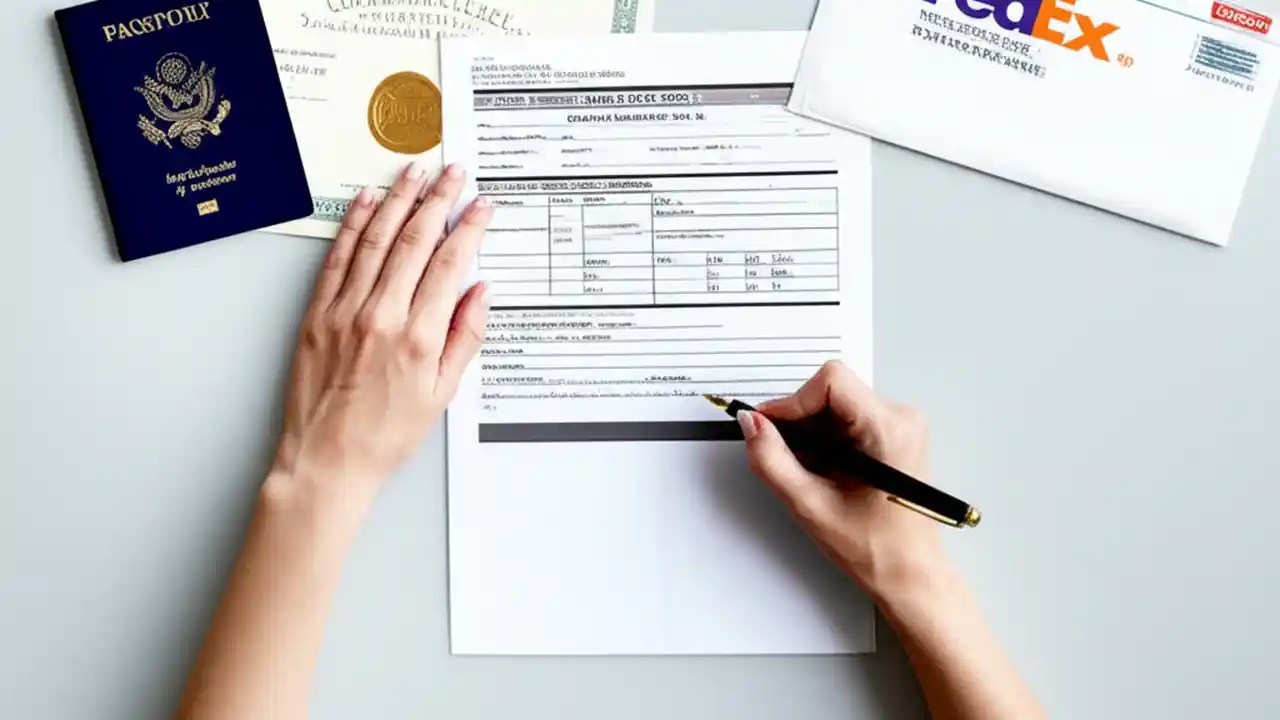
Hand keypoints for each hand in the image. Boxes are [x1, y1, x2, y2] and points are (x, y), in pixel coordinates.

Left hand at [270, 162, 492, 502]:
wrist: (326, 460)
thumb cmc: (384, 435)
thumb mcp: (442, 394)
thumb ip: (465, 338)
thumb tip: (480, 292)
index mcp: (419, 337)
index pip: (451, 265)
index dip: (469, 228)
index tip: (481, 207)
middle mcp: (381, 316)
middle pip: (416, 241)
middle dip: (438, 200)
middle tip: (453, 173)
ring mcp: (345, 311)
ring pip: (377, 240)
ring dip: (398, 199)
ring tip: (414, 172)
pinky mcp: (317, 314)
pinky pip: (338, 258)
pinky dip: (354, 225)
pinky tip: (367, 202)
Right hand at [739, 360, 946, 602]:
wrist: (910, 573)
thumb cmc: (877, 548)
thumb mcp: (811, 505)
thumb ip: (772, 460)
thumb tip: (751, 424)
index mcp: (890, 430)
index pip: (831, 381)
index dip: (793, 401)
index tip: (771, 427)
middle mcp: (902, 419)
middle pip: (832, 390)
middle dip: (801, 421)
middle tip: (789, 459)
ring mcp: (901, 425)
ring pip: (836, 403)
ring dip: (812, 432)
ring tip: (811, 472)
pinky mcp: (894, 433)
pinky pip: (847, 417)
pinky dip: (826, 439)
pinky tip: (826, 471)